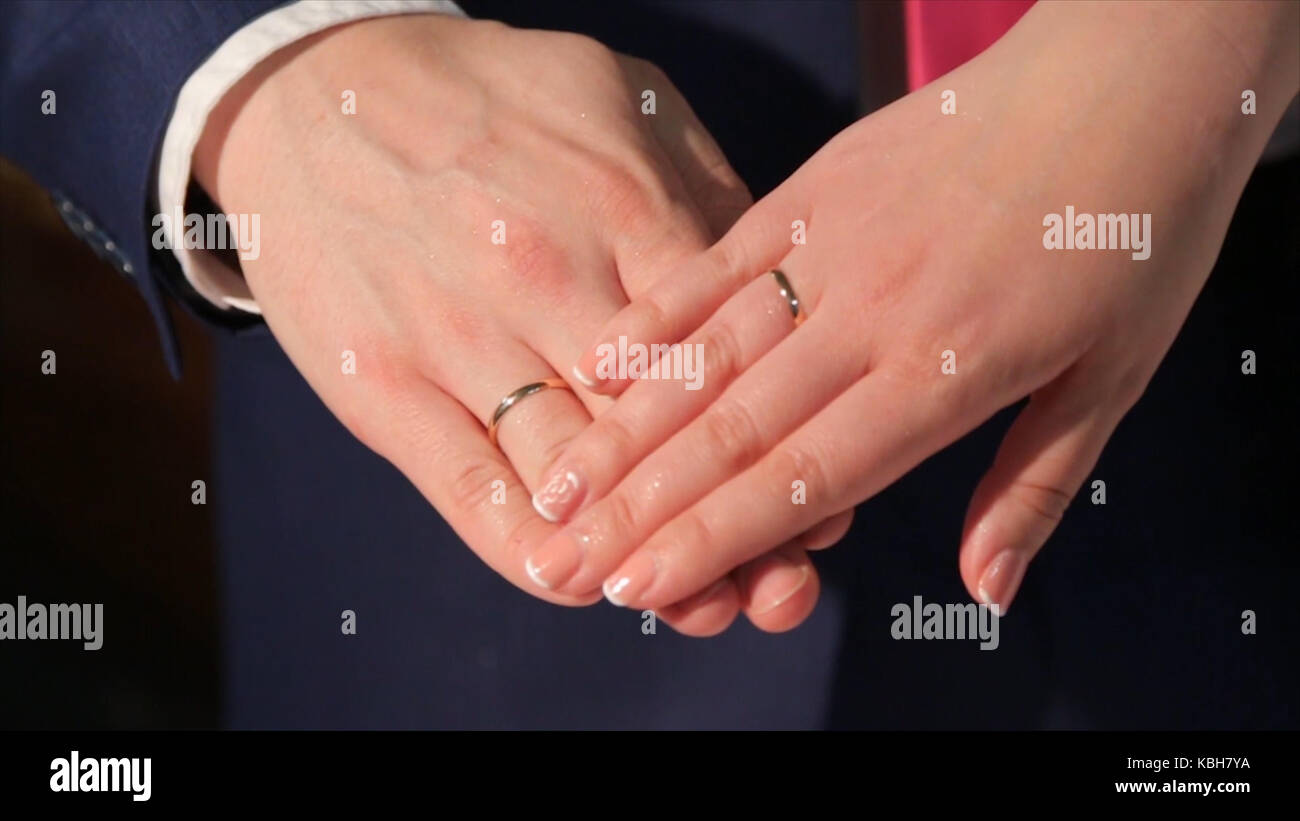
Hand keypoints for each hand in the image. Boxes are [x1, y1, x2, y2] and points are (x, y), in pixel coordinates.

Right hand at [192, 13, 826, 627]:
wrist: (323, 89)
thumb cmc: (496, 102)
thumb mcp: (626, 105)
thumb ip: (706, 200)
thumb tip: (773, 292)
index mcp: (629, 214)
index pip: (730, 357)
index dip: (781, 439)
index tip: (821, 498)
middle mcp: (552, 283)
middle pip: (664, 435)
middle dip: (728, 521)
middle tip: (779, 586)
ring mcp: (463, 340)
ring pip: (576, 481)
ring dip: (642, 556)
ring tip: (698, 605)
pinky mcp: (387, 387)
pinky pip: (472, 494)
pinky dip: (531, 551)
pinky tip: (577, 581)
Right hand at [523, 1, 1299, 620]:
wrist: (1133, 74)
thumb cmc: (1133, 226)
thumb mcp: (1115, 377)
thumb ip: (1032, 489)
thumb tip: (985, 590)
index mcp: (949, 370)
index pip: (804, 476)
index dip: (716, 537)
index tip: (644, 583)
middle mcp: (872, 314)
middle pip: (734, 426)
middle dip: (643, 505)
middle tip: (569, 558)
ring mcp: (833, 246)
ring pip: (708, 355)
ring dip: (626, 427)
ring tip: (560, 483)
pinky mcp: (814, 192)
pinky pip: (717, 264)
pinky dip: (655, 319)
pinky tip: (597, 363)